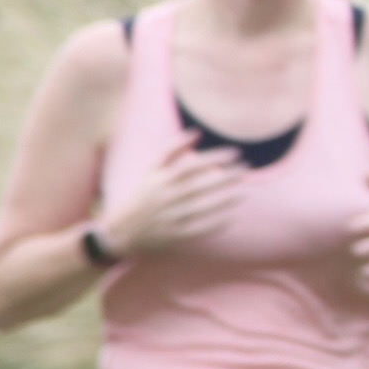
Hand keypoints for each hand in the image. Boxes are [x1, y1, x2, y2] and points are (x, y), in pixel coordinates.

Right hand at [99, 144, 246, 260]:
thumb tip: (198, 132)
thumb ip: (173, 150)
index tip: (236, 152)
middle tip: (246, 169)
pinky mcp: (174, 236)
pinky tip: (233, 218)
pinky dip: (216, 224)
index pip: (192, 164)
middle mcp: (165, 197)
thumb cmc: (143, 195)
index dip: (215, 157)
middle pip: (200, 185)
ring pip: (202, 208)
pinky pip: (199, 230)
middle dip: (226, 177)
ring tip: (243, 192)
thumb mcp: (152, 171)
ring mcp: (169, 217)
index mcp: (160, 179)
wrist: (121, 230)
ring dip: (225, 200)